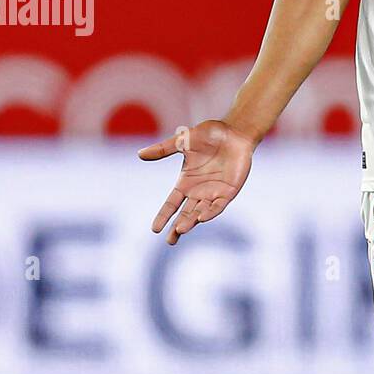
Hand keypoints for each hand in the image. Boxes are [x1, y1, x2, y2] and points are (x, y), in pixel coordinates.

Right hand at [138, 119, 254, 245]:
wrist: (233, 132)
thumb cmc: (208, 135)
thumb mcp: (183, 142)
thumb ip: (163, 149)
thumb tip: (140, 154)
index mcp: (186, 183)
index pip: (171, 204)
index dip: (163, 216)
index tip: (155, 229)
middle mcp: (199, 191)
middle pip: (185, 214)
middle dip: (177, 228)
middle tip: (170, 241)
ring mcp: (214, 193)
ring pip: (200, 212)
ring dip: (191, 221)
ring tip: (181, 230)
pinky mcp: (228, 192)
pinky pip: (218, 206)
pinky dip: (210, 212)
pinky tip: (202, 218)